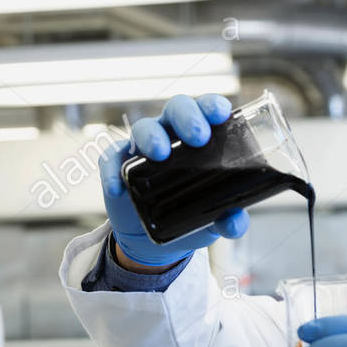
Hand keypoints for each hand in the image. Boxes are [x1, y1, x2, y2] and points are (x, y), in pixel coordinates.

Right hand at [98, 93, 249, 266]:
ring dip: (151, 136)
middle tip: (199, 137)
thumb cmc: (187, 213)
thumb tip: (236, 223)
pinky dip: (112, 171)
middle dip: (187, 116)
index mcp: (198, 138)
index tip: (220, 113)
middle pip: (176, 109)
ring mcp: (142, 148)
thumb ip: (228, 220)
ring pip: (143, 127)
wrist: (152, 241)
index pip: (205, 110)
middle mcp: (170, 134)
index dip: (211, 105)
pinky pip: (111, 160)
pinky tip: (118, 188)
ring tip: (160, 154)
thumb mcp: (212, 220)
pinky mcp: (119, 166)